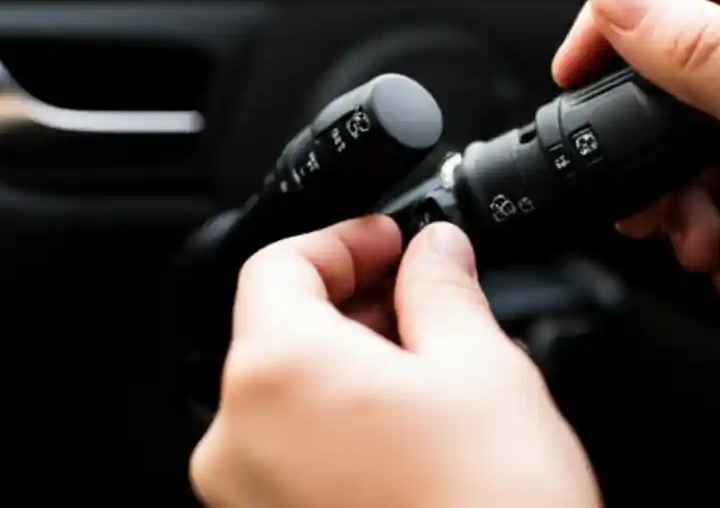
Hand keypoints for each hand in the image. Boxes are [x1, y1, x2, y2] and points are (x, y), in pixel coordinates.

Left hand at [189, 216, 599, 507]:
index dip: (344, 239)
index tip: (391, 239)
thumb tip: (436, 250)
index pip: (279, 264)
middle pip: (278, 331)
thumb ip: (444, 288)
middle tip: (426, 294)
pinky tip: (413, 430)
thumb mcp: (482, 368)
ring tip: (433, 368)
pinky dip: (341, 423)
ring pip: (289, 396)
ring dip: (352, 362)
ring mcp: (248, 503)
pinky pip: (293, 455)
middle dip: (354, 301)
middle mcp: (238, 443)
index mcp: (276, 375)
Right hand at [553, 0, 719, 347]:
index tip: (578, 66)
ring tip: (693, 239)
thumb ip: (696, 53)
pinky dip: (715, 217)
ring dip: (683, 191)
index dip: (623, 8)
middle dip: (651, 131)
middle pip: (684, 52)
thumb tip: (616, 0)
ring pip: (697, 125)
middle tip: (633, 184)